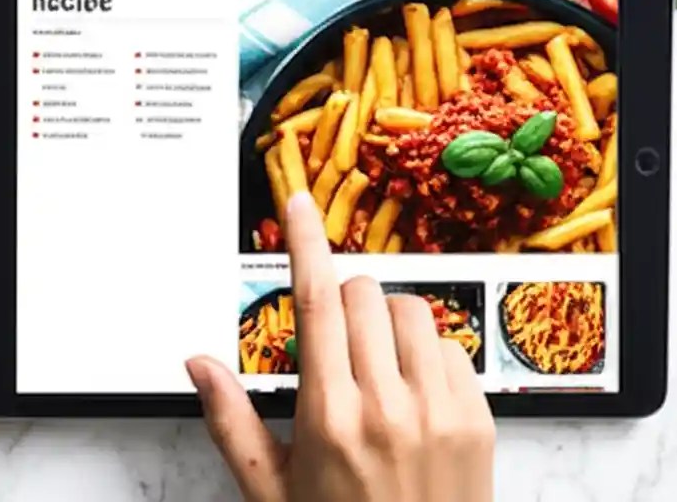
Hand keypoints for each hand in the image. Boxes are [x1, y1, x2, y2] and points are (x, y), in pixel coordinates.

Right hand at [186, 192, 495, 501]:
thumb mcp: (270, 489)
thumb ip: (231, 420)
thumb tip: (199, 364)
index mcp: (329, 416)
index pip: (316, 301)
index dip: (304, 242)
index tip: (297, 203)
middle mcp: (387, 404)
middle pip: (363, 293)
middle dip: (342, 301)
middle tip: (334, 342)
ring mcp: (439, 408)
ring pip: (411, 310)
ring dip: (386, 322)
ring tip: (375, 365)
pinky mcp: (477, 416)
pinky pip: (452, 344)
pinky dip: (428, 353)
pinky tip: (411, 391)